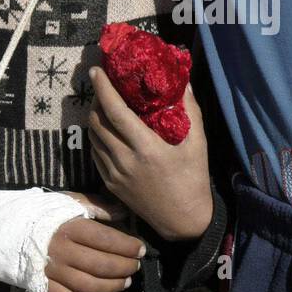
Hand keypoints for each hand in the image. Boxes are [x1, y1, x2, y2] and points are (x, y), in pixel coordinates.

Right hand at [44, 198, 145, 291]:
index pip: (106, 239)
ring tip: (125, 282)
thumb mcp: (71, 202)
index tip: (140, 250)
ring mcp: (51, 271)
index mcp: (70, 227)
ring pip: (87, 285)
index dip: (127, 247)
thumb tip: (123, 212)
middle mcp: (61, 250)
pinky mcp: (42, 286)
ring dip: (111, 287)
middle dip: (124, 268)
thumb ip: (98, 206)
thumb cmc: (46, 215)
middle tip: (135, 267)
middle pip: (100, 265)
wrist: (9, 230)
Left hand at [87, 65, 213, 241]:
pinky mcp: (110, 184)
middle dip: (95, 100)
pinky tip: (105, 131)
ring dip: (94, 118)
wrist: (183, 220)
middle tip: (102, 86)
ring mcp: (114, 174)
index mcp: (146, 148)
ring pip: (92, 138)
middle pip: (97, 122)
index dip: (103, 88)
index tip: (96, 71)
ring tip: (103, 106)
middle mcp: (125, 160)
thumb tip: (184, 81)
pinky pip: (95, 154)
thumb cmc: (193, 179)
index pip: (115, 112)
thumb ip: (191, 110)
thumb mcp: (198, 143)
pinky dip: (96, 138)